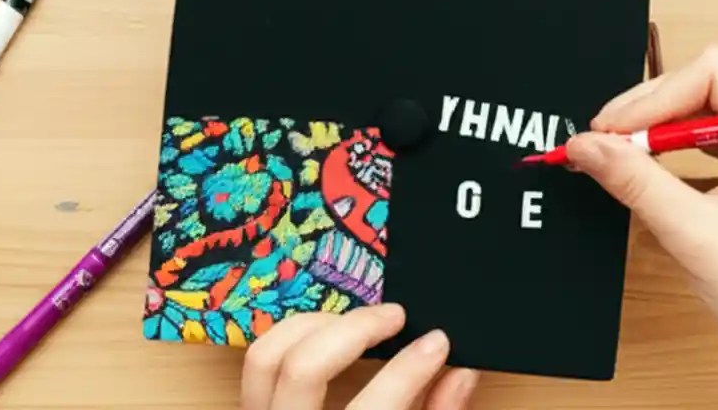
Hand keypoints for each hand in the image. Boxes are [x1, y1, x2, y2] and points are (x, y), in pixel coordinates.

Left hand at [240, 304, 478, 409]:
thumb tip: (458, 372)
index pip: (374, 409)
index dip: (410, 368)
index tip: (438, 342)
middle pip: (302, 368)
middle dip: (354, 329)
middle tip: (396, 317)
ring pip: (267, 356)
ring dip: (316, 324)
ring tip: (359, 321)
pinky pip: (258, 365)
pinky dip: (292, 337)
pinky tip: (328, 336)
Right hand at [568, 47, 717, 408]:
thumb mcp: (692, 232)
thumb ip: (635, 180)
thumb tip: (583, 145)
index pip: (712, 73)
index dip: (653, 97)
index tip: (609, 131)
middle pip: (706, 87)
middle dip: (649, 113)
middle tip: (602, 143)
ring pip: (706, 114)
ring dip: (659, 131)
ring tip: (619, 156)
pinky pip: (713, 145)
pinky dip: (675, 153)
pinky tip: (648, 172)